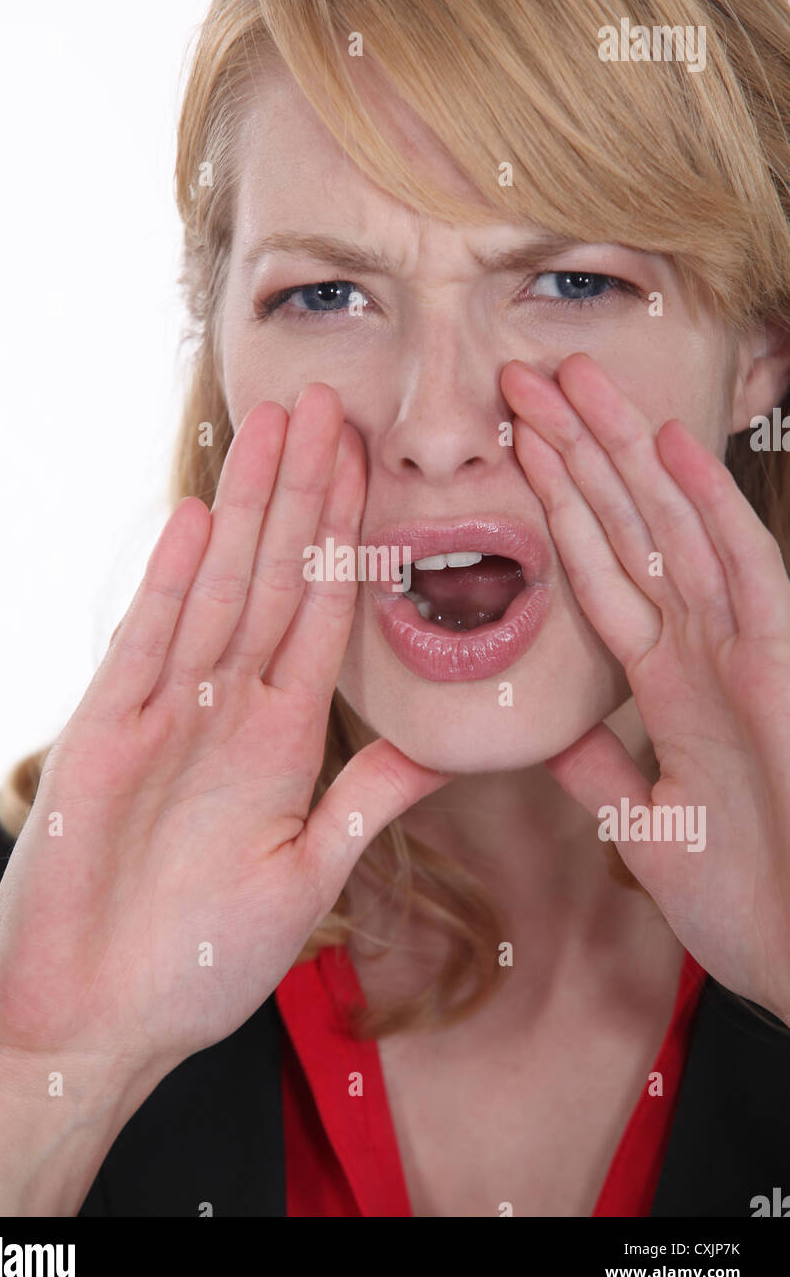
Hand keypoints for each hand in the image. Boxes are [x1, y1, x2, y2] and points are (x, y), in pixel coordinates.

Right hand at [0, 383, 448, 1085]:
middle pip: (274, 577)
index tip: (375, 464)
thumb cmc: (201, 960)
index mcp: (282, 739)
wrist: (97, 1020)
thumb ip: (367, 802)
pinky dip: (170, 585)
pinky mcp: (103, 737)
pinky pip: (143, 648)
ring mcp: (163, 715)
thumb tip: (447, 751)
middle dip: (303, 490)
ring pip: (216, 590)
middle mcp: (227, 709)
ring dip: (245, 509)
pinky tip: (197, 519)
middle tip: (329, 402)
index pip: (327, 612)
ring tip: (272, 426)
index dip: (352, 536)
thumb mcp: (309, 875)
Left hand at [501, 352, 789, 1023]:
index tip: (514, 445)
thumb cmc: (746, 898)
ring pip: (675, 527)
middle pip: (630, 527)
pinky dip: (710, 504)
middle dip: (578, 451)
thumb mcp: (644, 822)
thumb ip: (600, 765)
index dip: (557, 504)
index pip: (600, 569)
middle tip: (523, 378)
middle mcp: (704, 649)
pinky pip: (744, 568)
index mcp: (668, 681)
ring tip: (572, 379)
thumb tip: (546, 730)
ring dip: (624, 452)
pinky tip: (671, 442)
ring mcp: (745, 650)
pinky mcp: (781, 662)